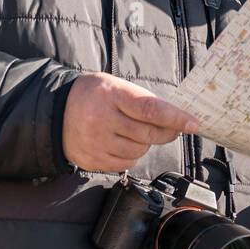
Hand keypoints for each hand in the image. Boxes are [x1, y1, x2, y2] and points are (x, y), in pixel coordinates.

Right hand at [61, 72, 198, 171]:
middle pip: (148, 134)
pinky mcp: (93, 160)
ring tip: (135, 131)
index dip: (175, 117)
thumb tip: (175, 117)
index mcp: (111, 95)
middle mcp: (102, 120)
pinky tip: (123, 142)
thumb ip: (142, 100)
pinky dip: (133, 154)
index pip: (150, 109)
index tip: (193, 123)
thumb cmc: (95, 95)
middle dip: (167, 132)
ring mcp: (96, 142)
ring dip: (146, 143)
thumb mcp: (116, 86)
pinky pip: (127, 162)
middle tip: (173, 128)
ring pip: (139, 150)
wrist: (56, 112)